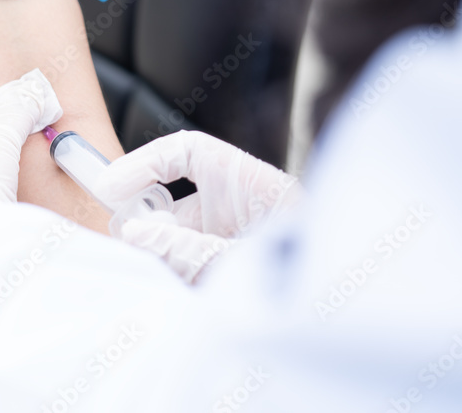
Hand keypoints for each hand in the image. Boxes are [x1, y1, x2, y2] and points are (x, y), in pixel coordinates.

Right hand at [96, 130, 302, 282]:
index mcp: (246, 182)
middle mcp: (236, 208)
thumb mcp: (246, 255)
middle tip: (121, 237)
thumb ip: (188, 247)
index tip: (111, 183)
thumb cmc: (317, 267)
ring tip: (149, 269)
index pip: (185, 153)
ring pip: (175, 241)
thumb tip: (135, 235)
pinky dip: (172, 277)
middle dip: (143, 220)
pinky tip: (171, 285)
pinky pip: (186, 269)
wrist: (350, 309)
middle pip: (172, 203)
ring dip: (158, 254)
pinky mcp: (224, 272)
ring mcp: (230, 241)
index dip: (144, 162)